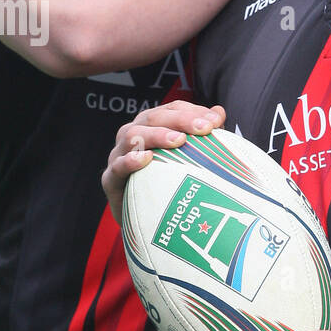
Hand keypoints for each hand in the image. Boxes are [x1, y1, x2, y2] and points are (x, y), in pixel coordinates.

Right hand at [101, 100, 225, 221]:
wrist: (144, 220)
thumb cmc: (168, 184)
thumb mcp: (189, 160)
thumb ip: (202, 137)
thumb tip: (220, 112)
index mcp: (152, 126)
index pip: (172, 109)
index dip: (193, 111)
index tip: (216, 120)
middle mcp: (133, 135)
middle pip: (153, 118)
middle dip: (180, 120)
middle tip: (204, 128)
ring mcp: (118, 155)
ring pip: (132, 136)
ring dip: (156, 135)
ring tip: (179, 140)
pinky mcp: (110, 179)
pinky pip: (117, 167)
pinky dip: (130, 160)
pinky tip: (147, 159)